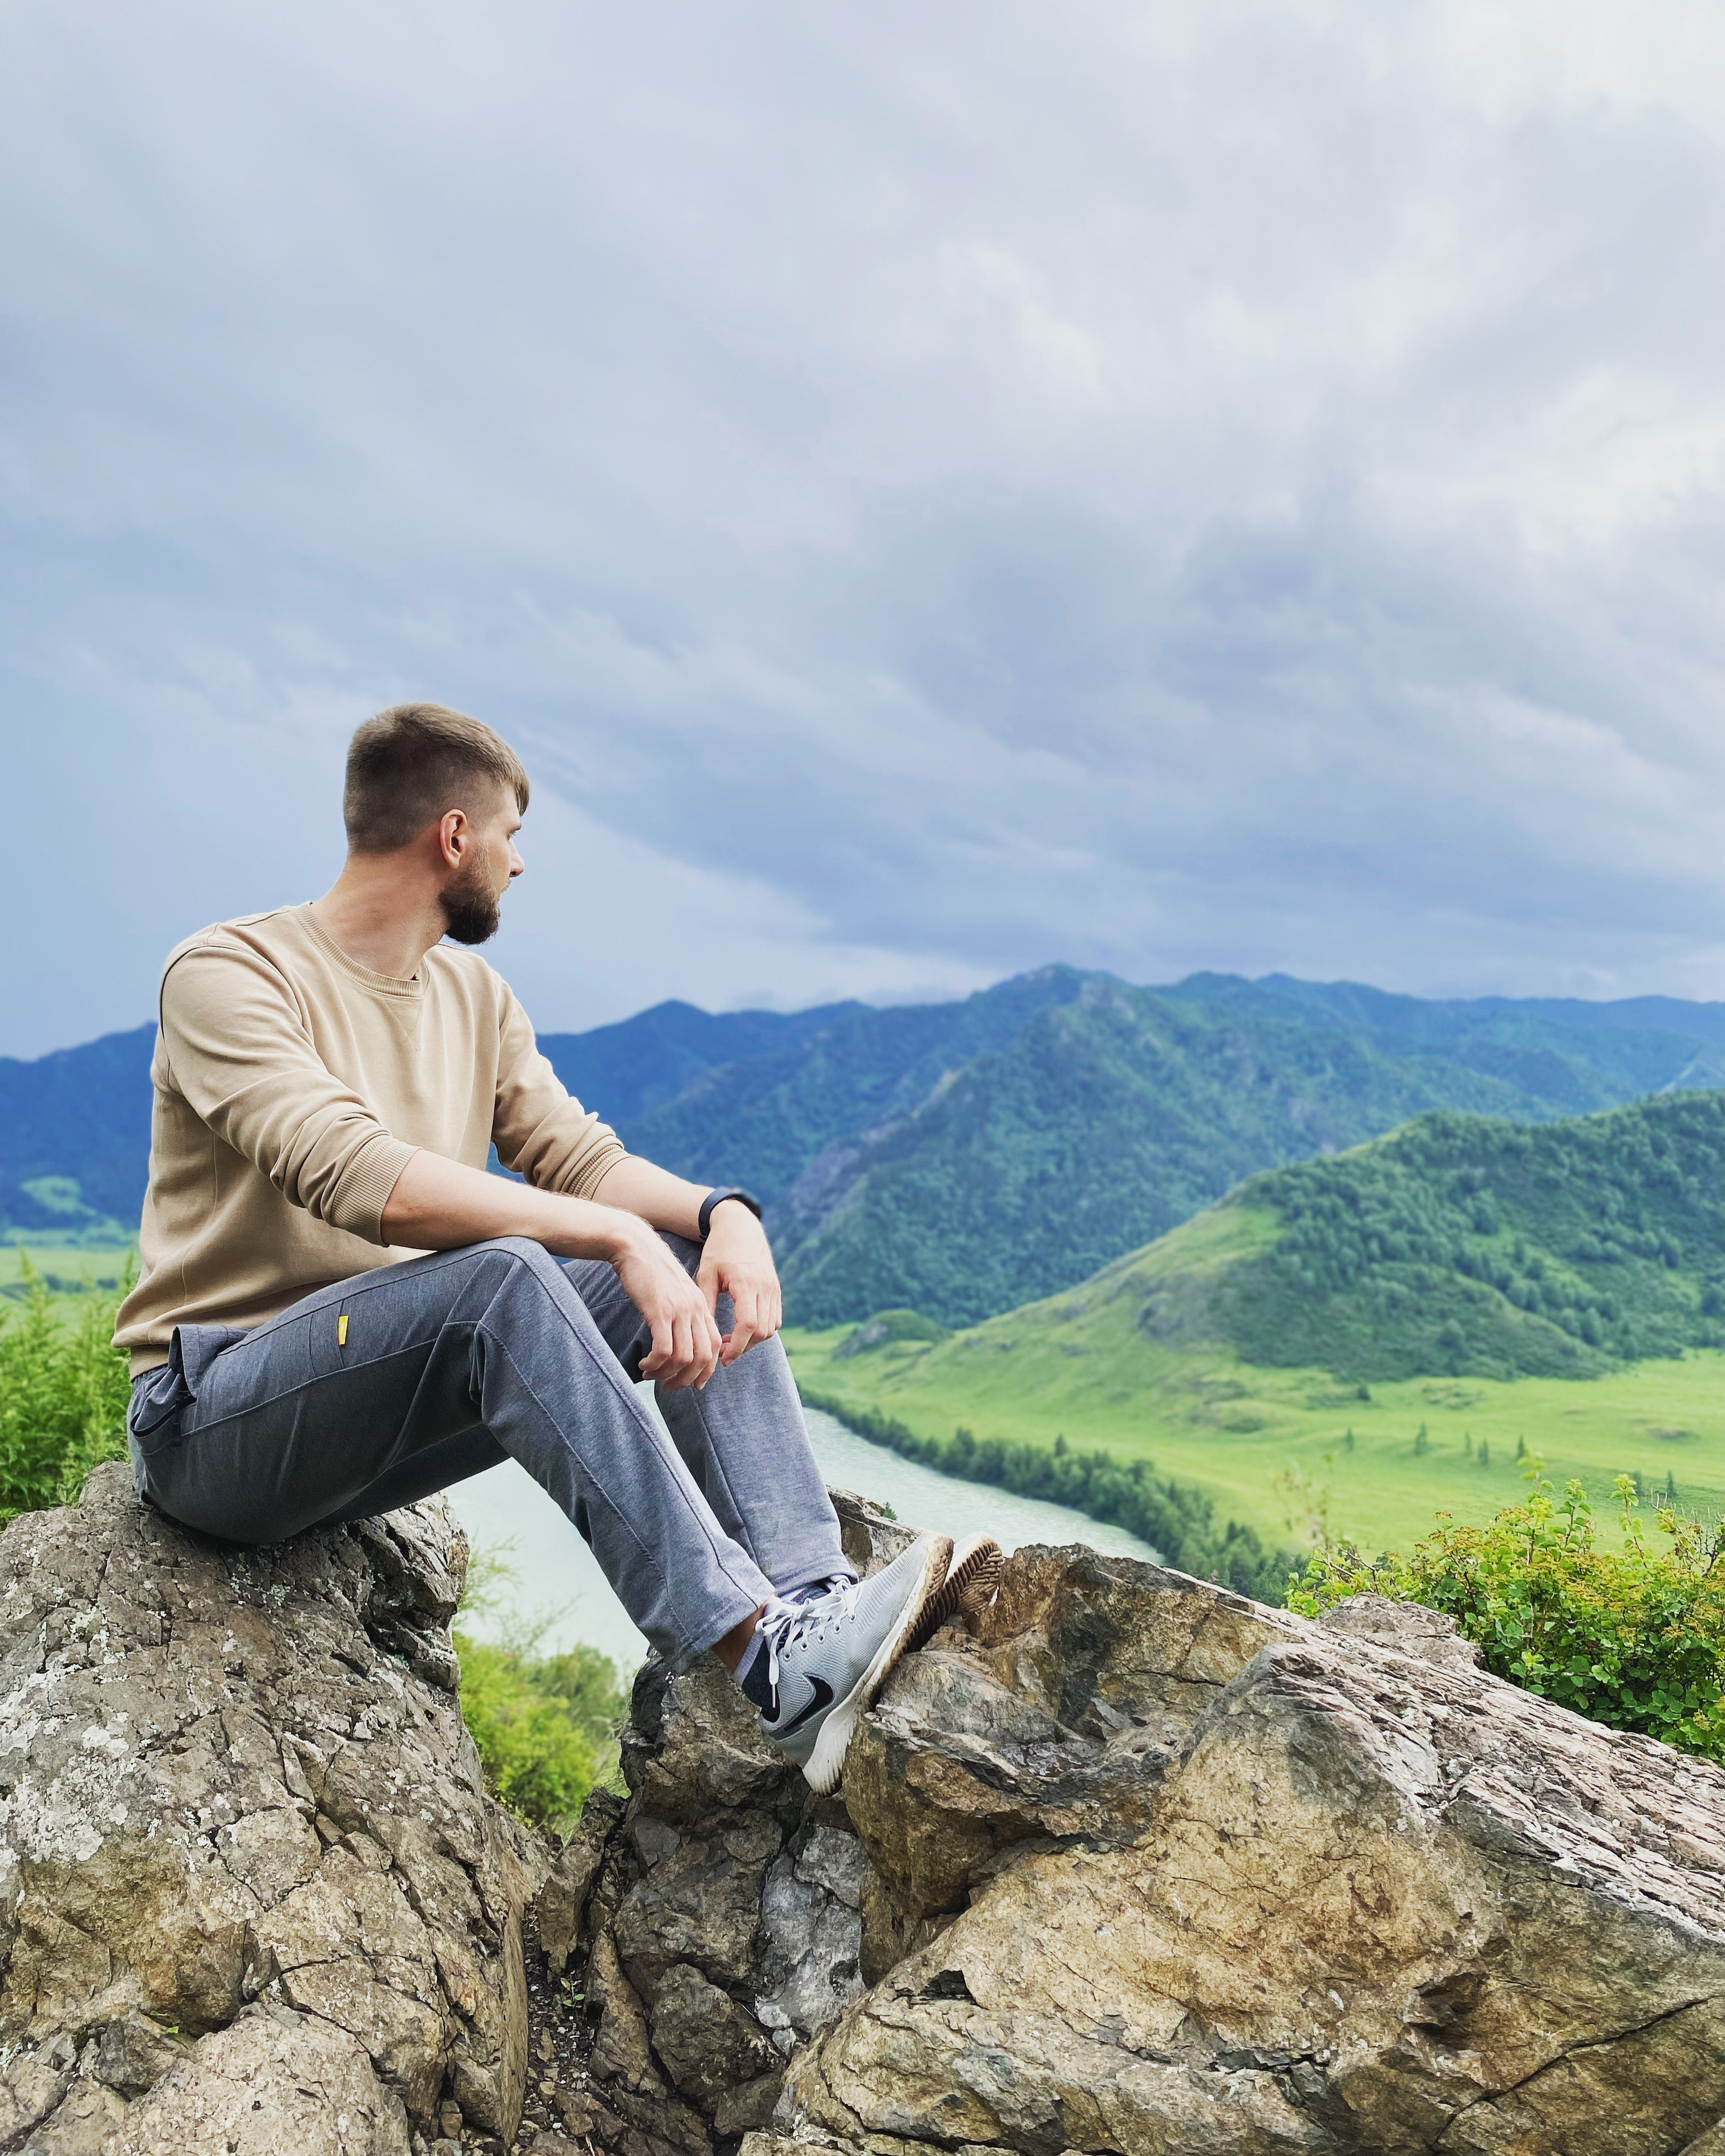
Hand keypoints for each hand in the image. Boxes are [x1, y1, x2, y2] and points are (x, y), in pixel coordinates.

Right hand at [610, 1222, 724, 1389]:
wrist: (634, 1246)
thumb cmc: (648, 1272)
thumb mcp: (672, 1294)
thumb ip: (680, 1314)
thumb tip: (677, 1344)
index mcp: (700, 1306)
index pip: (715, 1346)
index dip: (706, 1370)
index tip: (692, 1383)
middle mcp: (695, 1309)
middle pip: (703, 1357)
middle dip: (687, 1379)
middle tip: (669, 1387)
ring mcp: (679, 1310)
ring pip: (684, 1357)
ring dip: (667, 1374)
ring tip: (651, 1375)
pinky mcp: (660, 1311)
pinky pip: (664, 1350)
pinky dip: (655, 1364)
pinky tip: (644, 1364)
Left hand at [697, 1201, 782, 1365]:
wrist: (741, 1227)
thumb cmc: (718, 1249)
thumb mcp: (706, 1273)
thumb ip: (706, 1302)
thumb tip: (704, 1333)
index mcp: (745, 1283)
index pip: (748, 1325)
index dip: (737, 1346)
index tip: (722, 1357)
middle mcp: (765, 1287)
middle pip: (762, 1331)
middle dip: (744, 1347)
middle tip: (723, 1351)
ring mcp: (774, 1289)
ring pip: (771, 1328)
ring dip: (753, 1340)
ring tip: (731, 1341)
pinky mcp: (776, 1290)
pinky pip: (775, 1319)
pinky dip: (762, 1330)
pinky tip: (743, 1329)